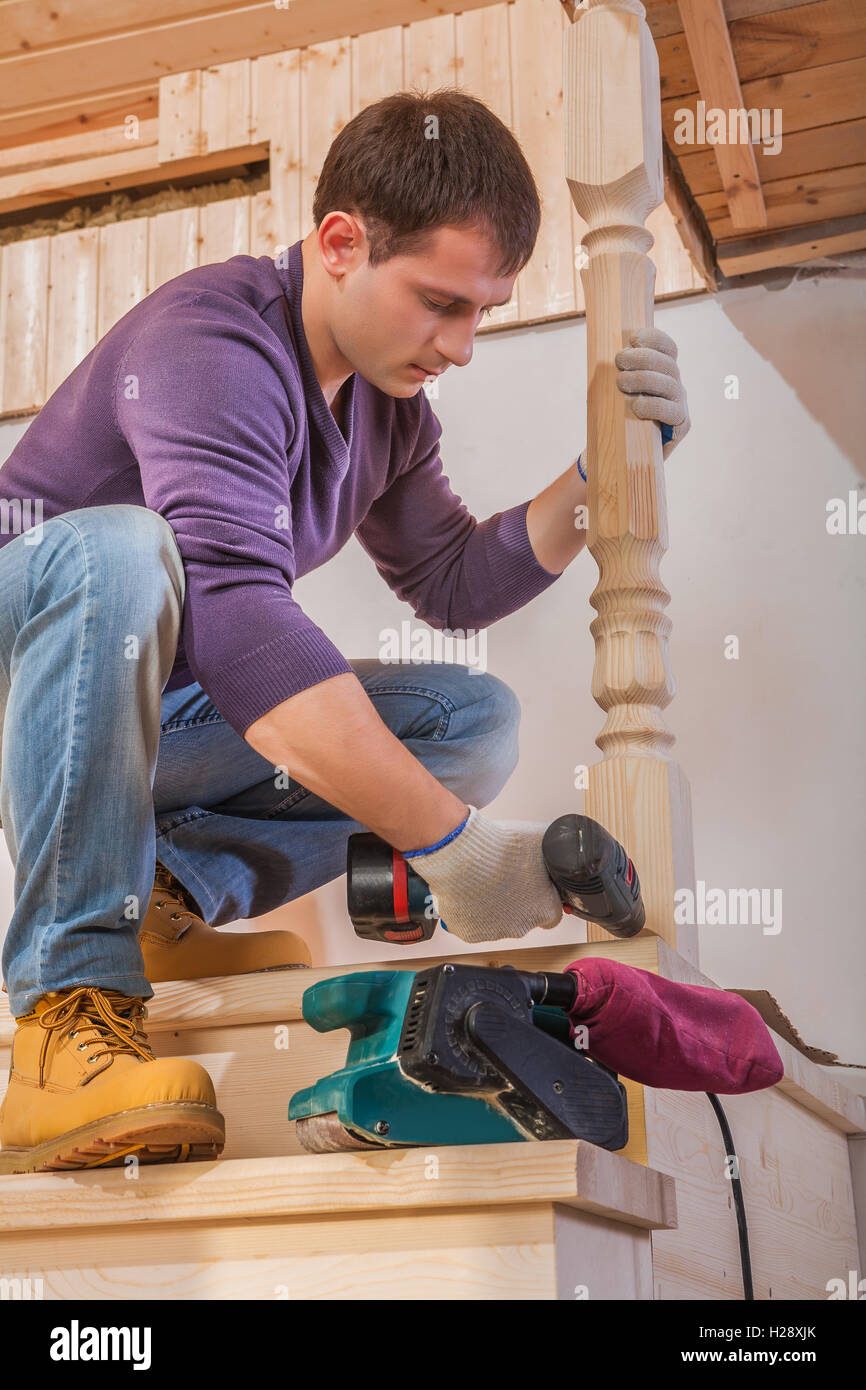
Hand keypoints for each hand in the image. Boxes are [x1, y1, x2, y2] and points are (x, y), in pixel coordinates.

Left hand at [614, 327, 689, 459]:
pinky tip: (637, 407)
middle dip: (643, 358)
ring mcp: (680, 405)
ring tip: (621, 382)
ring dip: (644, 379)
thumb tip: (599, 349)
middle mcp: (675, 385)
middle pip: (668, 364)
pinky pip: (672, 412)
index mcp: (663, 371)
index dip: (654, 339)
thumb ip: (615, 371)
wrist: (619, 454)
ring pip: (670, 385)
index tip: (633, 339)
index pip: (668, 348)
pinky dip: (654, 407)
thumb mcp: (612, 389)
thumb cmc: (614, 416)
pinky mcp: (680, 426)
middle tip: (619, 360)